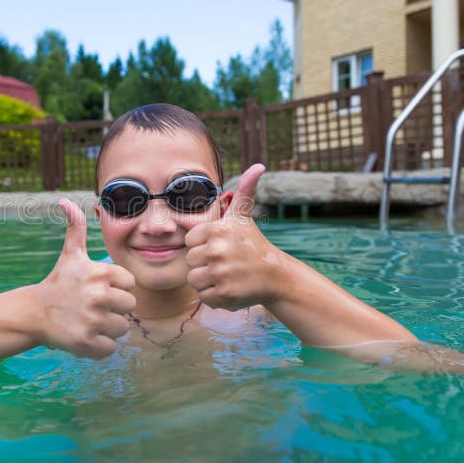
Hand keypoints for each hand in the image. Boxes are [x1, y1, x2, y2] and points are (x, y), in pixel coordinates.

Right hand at [33, 198, 135, 358]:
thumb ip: (75, 227)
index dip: (117, 288)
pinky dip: (101, 346)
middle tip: (94, 306)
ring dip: (108, 328)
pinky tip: (86, 335)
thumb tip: (65, 201)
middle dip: (115, 309)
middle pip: (130, 307)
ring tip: (89, 320)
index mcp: (100, 273)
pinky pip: (111, 348)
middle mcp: (98, 296)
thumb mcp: (70, 254)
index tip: (98, 288)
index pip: (130, 284)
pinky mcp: (87, 342)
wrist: (34, 312)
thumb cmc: (58, 282)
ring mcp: (93, 320)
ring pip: (123, 328)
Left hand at [185, 164, 281, 309]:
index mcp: (217, 230)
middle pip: (190, 261)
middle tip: (224, 262)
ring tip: (226, 275)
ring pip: (194, 280)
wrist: (274, 275)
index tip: (219, 246)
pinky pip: (204, 297)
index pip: (189, 241)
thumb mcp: (245, 216)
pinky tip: (229, 287)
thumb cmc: (253, 244)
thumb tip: (258, 166)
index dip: (202, 245)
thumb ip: (245, 191)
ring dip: (208, 281)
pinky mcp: (224, 294)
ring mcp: (221, 273)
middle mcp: (217, 250)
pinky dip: (215, 296)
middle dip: (204, 264)